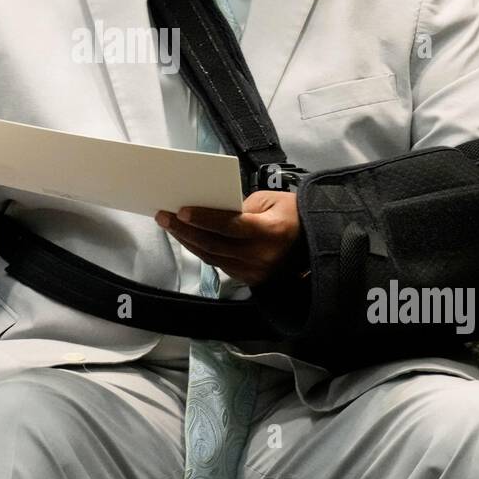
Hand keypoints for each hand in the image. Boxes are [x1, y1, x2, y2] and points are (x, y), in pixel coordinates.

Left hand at [155, 190, 300, 286]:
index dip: (205, 219)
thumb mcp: (272, 200)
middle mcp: (261, 256)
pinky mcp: (249, 279)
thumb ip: (242, 206)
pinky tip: (187, 238)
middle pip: (215, 244)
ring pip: (212, 257)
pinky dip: (201, 250)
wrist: (314, 244)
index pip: (231, 226)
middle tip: (164, 216)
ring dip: (188, 241)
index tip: (182, 211)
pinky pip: (219, 264)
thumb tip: (212, 211)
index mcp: (270, 232)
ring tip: (169, 225)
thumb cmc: (293, 215)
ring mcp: (254, 271)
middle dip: (185, 230)